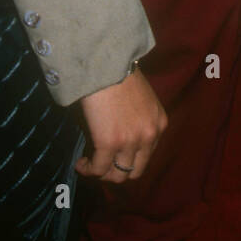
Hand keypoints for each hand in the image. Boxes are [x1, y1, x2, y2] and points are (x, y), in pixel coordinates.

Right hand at [76, 68, 166, 184]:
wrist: (107, 64)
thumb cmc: (120, 75)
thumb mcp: (142, 99)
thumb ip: (139, 119)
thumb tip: (122, 134)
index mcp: (159, 123)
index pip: (147, 156)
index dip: (128, 160)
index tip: (113, 156)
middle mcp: (149, 135)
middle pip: (135, 171)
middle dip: (116, 171)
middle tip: (101, 163)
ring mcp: (130, 141)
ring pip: (117, 175)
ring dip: (101, 173)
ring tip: (89, 163)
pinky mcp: (109, 143)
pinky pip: (98, 169)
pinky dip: (87, 169)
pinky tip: (80, 162)